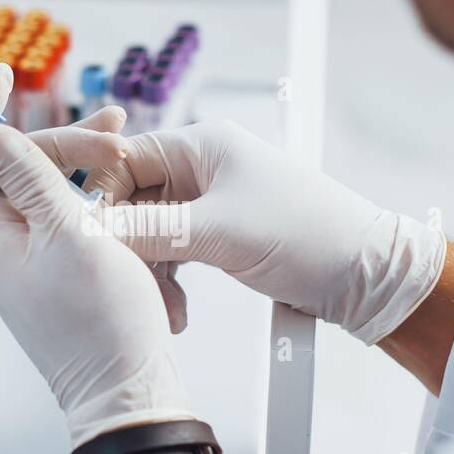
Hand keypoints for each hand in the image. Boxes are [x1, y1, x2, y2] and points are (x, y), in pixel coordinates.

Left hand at [0, 65, 196, 450]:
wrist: (129, 393)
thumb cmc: (102, 326)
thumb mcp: (69, 236)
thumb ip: (29, 178)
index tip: (1, 78)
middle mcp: (4, 246)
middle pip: (12, 168)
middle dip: (57, 137)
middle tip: (110, 129)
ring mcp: (35, 259)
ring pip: (47, 189)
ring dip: (84, 162)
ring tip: (128, 145)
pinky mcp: (66, 270)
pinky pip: (72, 217)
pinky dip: (98, 194)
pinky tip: (132, 187)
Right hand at [84, 121, 445, 344]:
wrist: (365, 275)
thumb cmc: (308, 236)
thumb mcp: (218, 233)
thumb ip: (150, 231)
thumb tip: (90, 233)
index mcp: (203, 146)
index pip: (125, 160)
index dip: (101, 198)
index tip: (88, 238)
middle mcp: (203, 169)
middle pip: (133, 197)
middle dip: (125, 241)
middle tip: (121, 279)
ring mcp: (211, 204)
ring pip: (151, 230)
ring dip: (148, 267)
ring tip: (160, 303)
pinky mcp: (220, 236)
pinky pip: (173, 251)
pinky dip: (168, 278)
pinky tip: (174, 307)